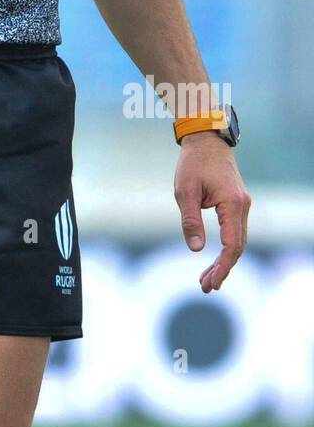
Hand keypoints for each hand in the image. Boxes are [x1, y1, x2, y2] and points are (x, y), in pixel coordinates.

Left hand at [174, 131, 251, 291]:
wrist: (206, 139)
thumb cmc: (193, 163)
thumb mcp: (185, 191)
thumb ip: (190, 220)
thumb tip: (196, 249)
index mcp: (233, 204)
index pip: (232, 244)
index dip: (223, 266)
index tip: (212, 283)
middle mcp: (243, 206)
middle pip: (237, 247)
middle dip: (222, 269)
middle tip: (206, 287)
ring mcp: (242, 205)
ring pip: (237, 241)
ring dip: (224, 261)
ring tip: (207, 279)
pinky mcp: (236, 203)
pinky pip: (235, 231)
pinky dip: (226, 248)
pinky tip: (215, 259)